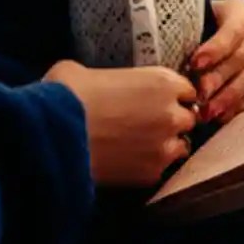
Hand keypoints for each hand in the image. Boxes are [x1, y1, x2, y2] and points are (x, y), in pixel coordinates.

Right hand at [43, 60, 196, 186]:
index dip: (173, 97)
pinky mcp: (151, 173)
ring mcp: (164, 146)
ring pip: (180, 147)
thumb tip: (91, 83)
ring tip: (141, 147)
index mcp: (163, 82)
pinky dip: (149, 166)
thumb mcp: (84, 71)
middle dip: (173, 122)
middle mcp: (172, 113)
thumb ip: (106, 77)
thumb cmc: (67, 94)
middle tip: (149, 125)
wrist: (55, 133)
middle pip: (188, 119)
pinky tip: (129, 162)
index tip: (160, 101)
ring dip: (166, 146)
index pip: (187, 90)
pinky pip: (160, 170)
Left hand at [189, 0, 243, 123]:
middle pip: (243, 54)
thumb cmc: (185, 28)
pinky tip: (218, 116)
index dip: (218, 46)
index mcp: (240, 11)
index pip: (235, 26)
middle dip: (220, 76)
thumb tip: (168, 47)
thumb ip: (180, 32)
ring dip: (228, 96)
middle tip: (199, 93)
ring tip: (207, 111)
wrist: (192, 41)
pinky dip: (234, 107)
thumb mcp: (183, 23)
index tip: (195, 63)